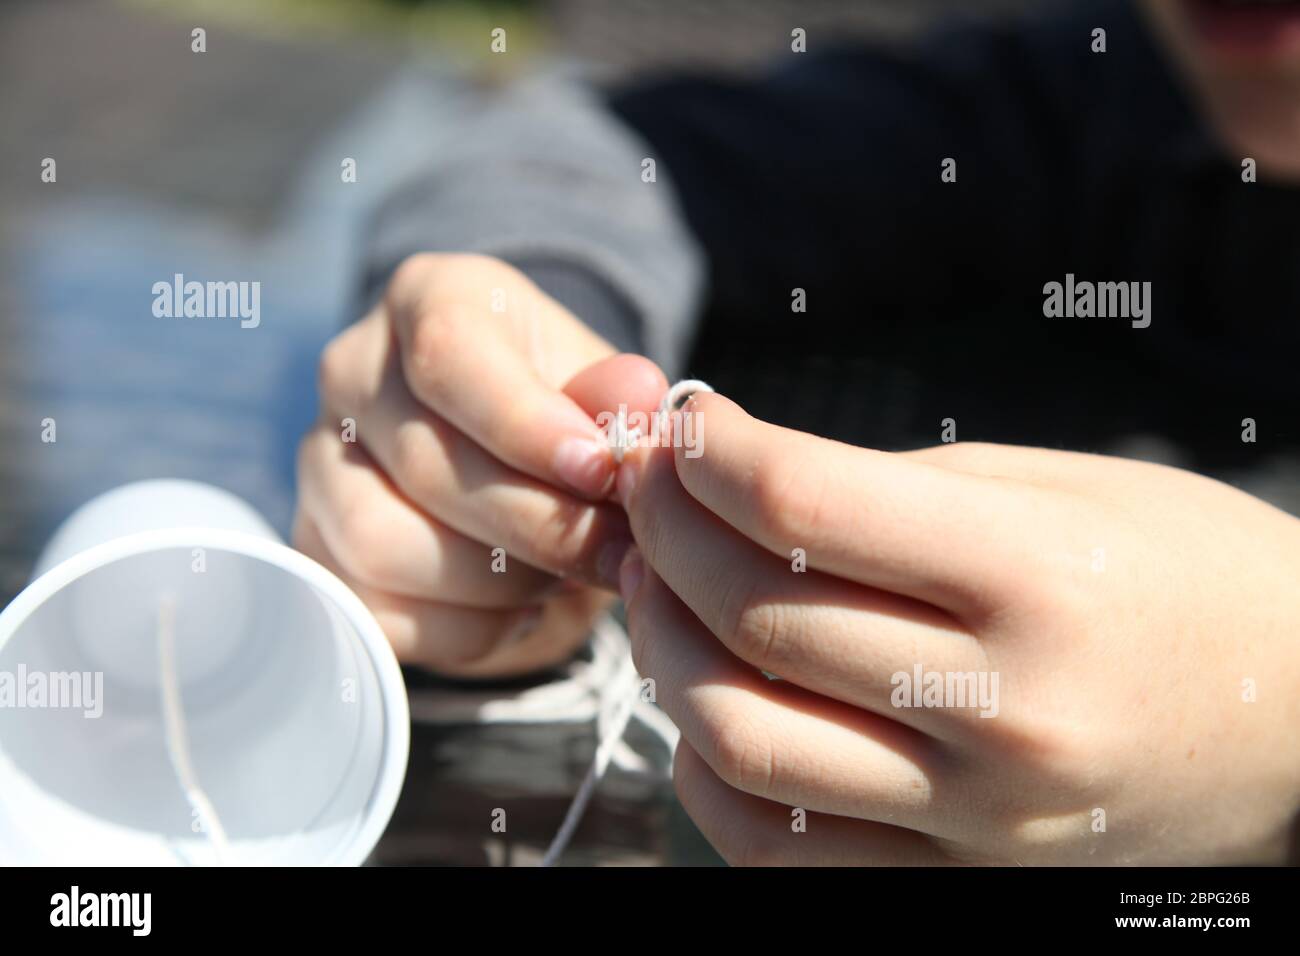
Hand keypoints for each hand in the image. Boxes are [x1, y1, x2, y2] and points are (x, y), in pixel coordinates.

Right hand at [293, 253, 665, 677]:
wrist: (517, 465)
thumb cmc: (566, 418)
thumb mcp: (602, 394)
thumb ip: (616, 401)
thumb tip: (636, 396)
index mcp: (429, 298)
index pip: (451, 356)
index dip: (526, 425)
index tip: (601, 473)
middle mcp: (354, 370)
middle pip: (426, 464)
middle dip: (537, 523)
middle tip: (614, 553)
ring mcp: (320, 464)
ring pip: (384, 545)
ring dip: (496, 582)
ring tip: (563, 577)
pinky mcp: (316, 549)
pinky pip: (378, 612)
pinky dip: (467, 630)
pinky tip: (522, 608)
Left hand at [617, 392, 1299, 863]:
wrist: (1297, 718)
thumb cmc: (1178, 573)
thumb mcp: (1052, 491)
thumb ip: (882, 490)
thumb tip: (730, 480)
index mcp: (1039, 578)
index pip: (804, 505)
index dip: (709, 453)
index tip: (685, 427)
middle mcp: (1006, 710)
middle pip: (752, 617)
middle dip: (664, 531)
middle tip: (650, 489)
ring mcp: (980, 815)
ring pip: (739, 740)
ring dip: (661, 649)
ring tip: (659, 587)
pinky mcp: (958, 878)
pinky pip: (775, 844)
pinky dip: (706, 767)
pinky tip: (705, 696)